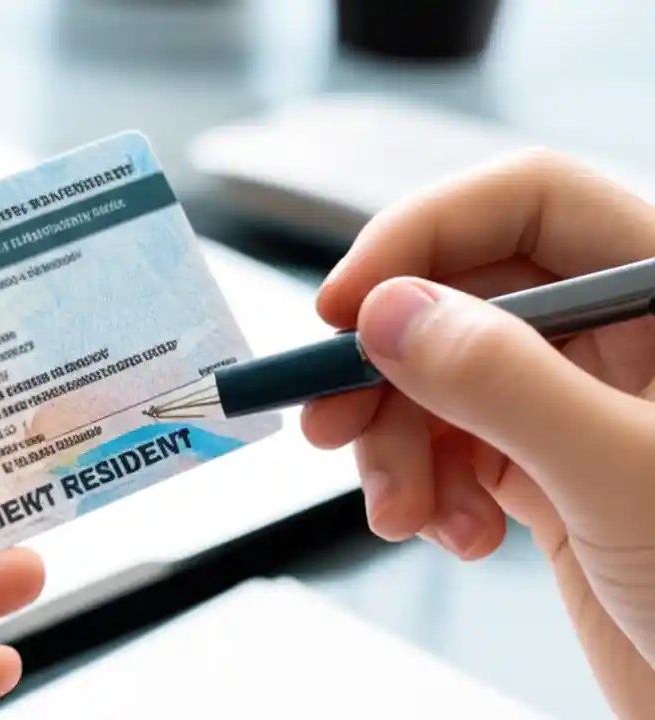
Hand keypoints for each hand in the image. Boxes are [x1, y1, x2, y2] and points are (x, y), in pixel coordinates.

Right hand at [301, 150, 654, 716]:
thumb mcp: (622, 476)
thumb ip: (505, 383)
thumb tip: (392, 312)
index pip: (530, 204)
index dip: (426, 233)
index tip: (347, 303)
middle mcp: (624, 337)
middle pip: (463, 295)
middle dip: (385, 362)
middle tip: (329, 416)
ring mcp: (582, 405)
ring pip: (441, 376)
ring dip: (394, 441)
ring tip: (398, 508)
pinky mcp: (551, 470)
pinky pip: (451, 447)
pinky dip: (424, 487)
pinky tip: (447, 532)